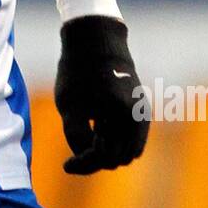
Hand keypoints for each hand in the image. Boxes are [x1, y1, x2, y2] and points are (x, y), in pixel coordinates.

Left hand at [55, 15, 148, 174]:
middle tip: (73, 157)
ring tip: (86, 137)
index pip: (105, 157)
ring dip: (107, 151)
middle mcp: (138, 117)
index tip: (66, 165)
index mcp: (122, 115)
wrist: (97, 42)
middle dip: (97, 161)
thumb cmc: (79, 72)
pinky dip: (114, 141)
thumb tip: (87, 157)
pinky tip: (96, 131)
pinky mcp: (139, 109)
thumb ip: (76, 136)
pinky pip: (130, 138)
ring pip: (127, 150)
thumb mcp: (68, 105)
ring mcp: (141, 113)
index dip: (84, 164)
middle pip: (119, 158)